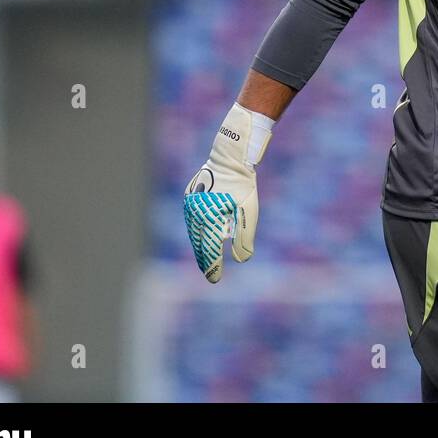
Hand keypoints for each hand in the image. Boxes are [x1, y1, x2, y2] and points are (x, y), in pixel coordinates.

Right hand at [183, 102, 272, 282]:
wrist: (229, 157)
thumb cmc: (243, 185)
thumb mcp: (249, 212)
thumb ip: (244, 237)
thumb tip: (241, 260)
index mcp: (210, 220)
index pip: (210, 251)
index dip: (213, 267)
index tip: (215, 280)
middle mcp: (196, 215)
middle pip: (199, 245)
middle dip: (205, 261)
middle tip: (210, 275)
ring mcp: (190, 207)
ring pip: (194, 233)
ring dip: (200, 247)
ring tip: (206, 261)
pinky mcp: (189, 199)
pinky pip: (192, 221)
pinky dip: (197, 232)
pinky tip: (202, 239)